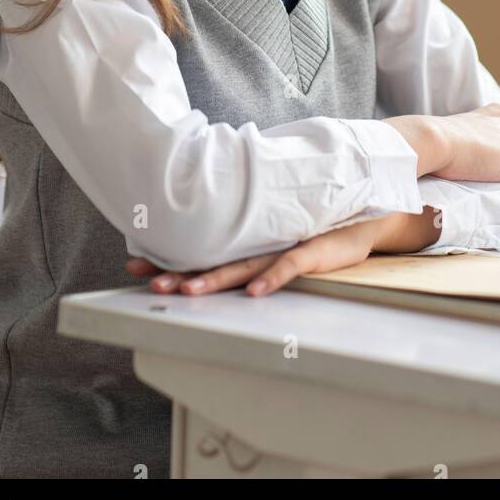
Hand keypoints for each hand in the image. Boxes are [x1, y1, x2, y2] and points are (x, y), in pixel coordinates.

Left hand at [123, 209, 438, 298]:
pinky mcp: (313, 250)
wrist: (364, 206)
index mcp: (249, 237)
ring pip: (243, 265)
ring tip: (188, 289)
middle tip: (148, 280)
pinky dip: (271, 279)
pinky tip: (253, 293)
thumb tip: (211, 232)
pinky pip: (289, 266)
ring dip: (215, 278)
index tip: (135, 266)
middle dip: (179, 271)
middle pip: (214, 259)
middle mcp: (260, 241)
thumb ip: (249, 232)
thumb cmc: (318, 218)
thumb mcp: (278, 225)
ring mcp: (285, 244)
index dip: (170, 259)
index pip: (202, 250)